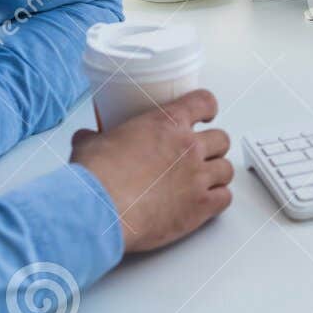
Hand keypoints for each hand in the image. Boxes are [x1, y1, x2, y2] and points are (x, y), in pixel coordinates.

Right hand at [71, 89, 233, 253]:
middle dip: (214, 147)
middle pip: (221, 139)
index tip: (207, 114)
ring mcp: (198, 177)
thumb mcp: (91, 145)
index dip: (208, 108)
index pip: (203, 102)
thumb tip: (85, 137)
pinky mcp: (200, 207)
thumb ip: (94, 138)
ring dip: (217, 174)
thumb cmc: (97, 177)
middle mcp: (189, 147)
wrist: (101, 209)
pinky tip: (207, 202)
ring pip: (226, 169)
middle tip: (201, 155)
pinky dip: (218, 199)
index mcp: (167, 124)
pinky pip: (225, 198)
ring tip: (205, 181)